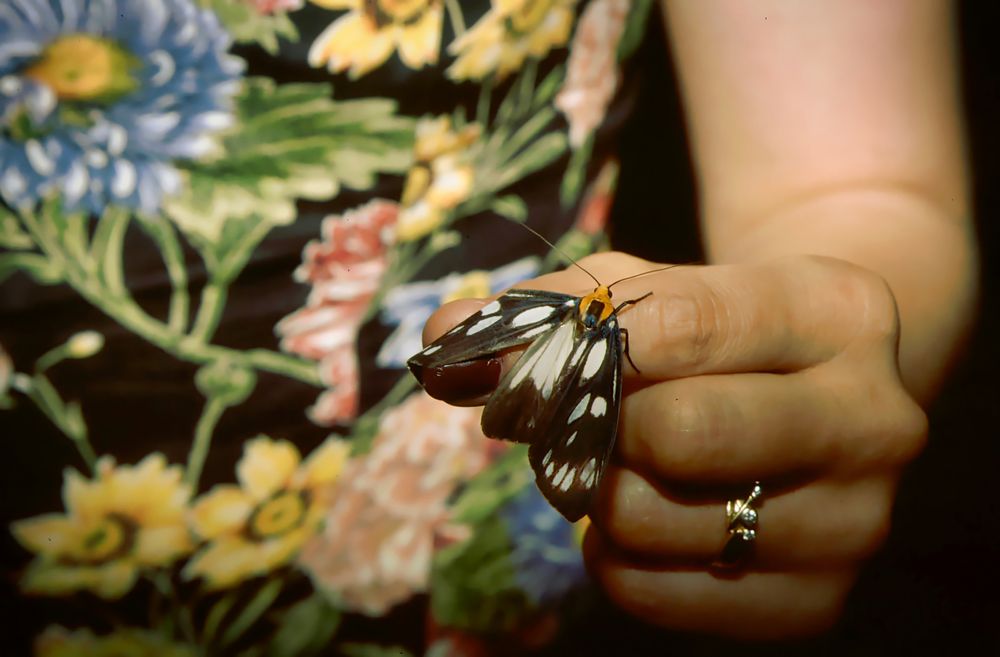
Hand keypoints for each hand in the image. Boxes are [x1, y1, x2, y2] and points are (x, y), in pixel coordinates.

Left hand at [420, 251, 926, 639]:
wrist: (819, 393)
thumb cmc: (719, 328)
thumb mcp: (651, 290)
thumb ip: (547, 308)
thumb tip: (444, 343)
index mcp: (840, 312)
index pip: (680, 324)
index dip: (589, 341)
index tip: (542, 351)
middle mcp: (874, 419)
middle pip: (676, 432)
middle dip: (595, 419)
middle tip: (573, 410)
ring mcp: (853, 522)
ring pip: (646, 517)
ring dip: (594, 487)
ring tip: (617, 458)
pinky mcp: (814, 603)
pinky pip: (645, 589)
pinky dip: (610, 552)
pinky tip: (646, 511)